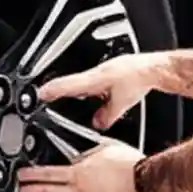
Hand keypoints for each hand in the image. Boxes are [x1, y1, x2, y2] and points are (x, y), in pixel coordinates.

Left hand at [16, 136, 155, 191]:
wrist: (146, 182)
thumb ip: (92, 150)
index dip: (32, 174)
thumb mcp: (106, 147)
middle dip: (33, 191)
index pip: (48, 173)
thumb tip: (86, 151)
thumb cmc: (129, 165)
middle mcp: (81, 190)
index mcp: (78, 172)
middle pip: (51, 191)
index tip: (22, 175)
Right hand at [38, 52, 166, 129]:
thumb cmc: (139, 79)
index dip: (52, 90)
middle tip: (45, 96)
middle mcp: (97, 72)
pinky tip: (96, 96)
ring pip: (83, 81)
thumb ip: (108, 115)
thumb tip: (98, 123)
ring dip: (75, 89)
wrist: (153, 68)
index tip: (39, 94)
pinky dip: (90, 89)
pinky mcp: (110, 71)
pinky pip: (94, 80)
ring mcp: (103, 70)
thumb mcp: (123, 102)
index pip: (68, 84)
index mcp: (96, 78)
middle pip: (71, 82)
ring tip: (68, 98)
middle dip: (59, 89)